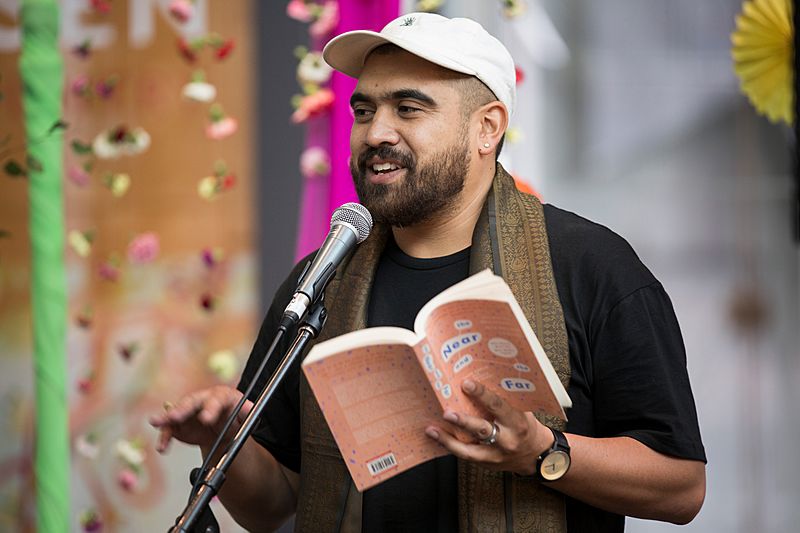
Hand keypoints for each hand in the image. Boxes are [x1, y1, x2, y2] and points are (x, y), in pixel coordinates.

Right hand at [149, 386, 252, 453]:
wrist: (225, 429)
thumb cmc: (236, 418)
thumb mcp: (246, 416)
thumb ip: (248, 412)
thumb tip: (250, 409)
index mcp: (222, 396)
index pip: (216, 399)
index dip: (211, 408)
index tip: (206, 419)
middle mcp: (203, 399)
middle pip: (192, 402)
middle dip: (183, 409)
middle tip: (175, 417)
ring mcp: (189, 410)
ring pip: (177, 411)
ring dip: (166, 417)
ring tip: (156, 422)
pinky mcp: (180, 423)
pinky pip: (170, 429)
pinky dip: (165, 437)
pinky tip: (162, 447)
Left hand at [425, 379, 554, 474]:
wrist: (535, 456)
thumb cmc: (525, 427)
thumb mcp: (521, 411)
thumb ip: (503, 400)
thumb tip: (479, 378)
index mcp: (517, 423)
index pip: (498, 406)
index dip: (482, 394)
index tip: (466, 384)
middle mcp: (506, 441)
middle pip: (482, 430)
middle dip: (463, 421)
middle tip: (446, 413)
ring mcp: (495, 456)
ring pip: (469, 451)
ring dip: (448, 440)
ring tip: (432, 430)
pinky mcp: (486, 465)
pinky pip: (466, 457)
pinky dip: (450, 447)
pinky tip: (438, 438)